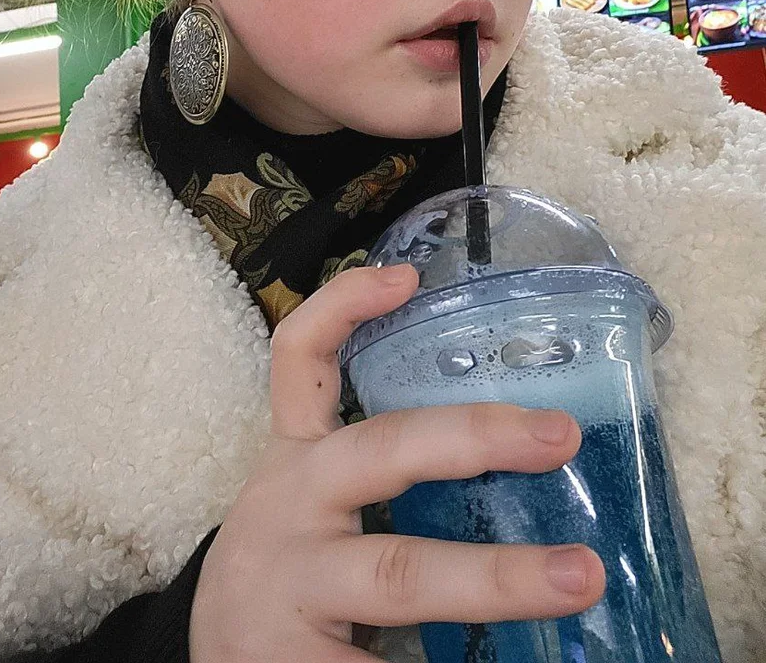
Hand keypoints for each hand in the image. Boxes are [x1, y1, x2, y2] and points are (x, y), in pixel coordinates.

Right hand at [189, 264, 604, 660]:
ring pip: (397, 574)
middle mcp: (288, 508)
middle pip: (379, 452)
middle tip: (559, 434)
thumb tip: (518, 459)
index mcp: (297, 462)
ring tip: (577, 577)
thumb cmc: (289, 572)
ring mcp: (291, 587)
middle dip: (474, 437)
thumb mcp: (312, 506)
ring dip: (494, 577)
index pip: (298, 361)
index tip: (408, 278)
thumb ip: (382, 478)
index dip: (342, 307)